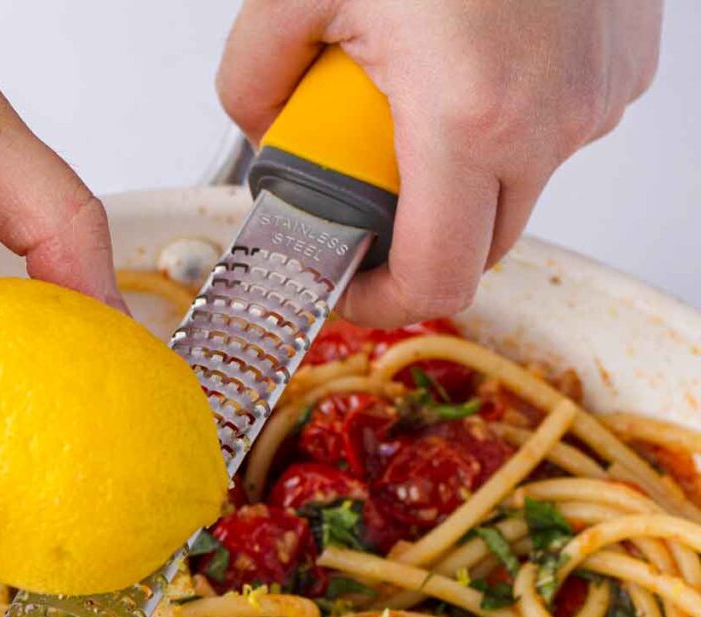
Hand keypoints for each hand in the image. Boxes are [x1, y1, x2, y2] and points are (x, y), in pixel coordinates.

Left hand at [218, 0, 661, 324]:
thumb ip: (254, 73)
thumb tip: (256, 126)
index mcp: (470, 118)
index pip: (435, 278)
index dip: (383, 302)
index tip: (352, 284)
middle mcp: (548, 120)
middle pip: (478, 245)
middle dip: (418, 230)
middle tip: (372, 171)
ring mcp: (595, 96)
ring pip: (519, 185)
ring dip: (465, 167)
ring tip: (427, 82)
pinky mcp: (624, 67)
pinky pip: (557, 128)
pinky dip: (512, 115)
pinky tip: (478, 52)